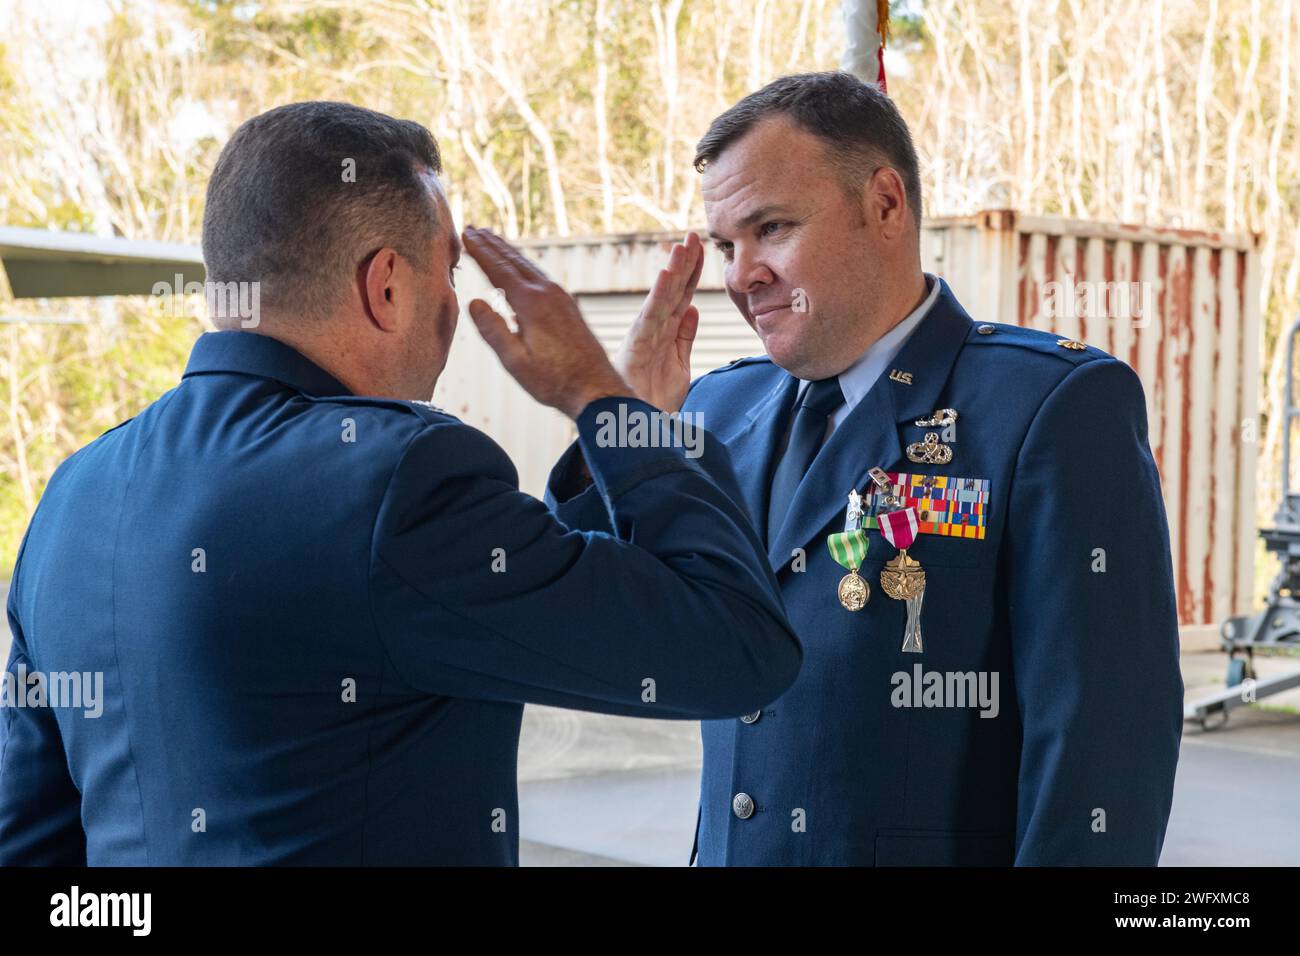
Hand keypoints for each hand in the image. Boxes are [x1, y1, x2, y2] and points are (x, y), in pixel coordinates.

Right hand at [463, 227, 630, 419]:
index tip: (465, 234)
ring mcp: (562, 298)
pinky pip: (541, 277)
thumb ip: (493, 330)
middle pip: (515, 261)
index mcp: (531, 303)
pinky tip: (522, 270)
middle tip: (474, 229)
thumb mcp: (515, 361)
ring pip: (530, 267)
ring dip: (509, 252)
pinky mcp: (569, 307)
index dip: (480, 251)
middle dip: (493, 244)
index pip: (499, 269)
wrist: (596, 388)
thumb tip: (473, 301)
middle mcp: (548, 293)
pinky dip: (525, 266)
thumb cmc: (553, 380)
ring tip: (494, 240)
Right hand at [615, 232, 703, 412]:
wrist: (635, 428)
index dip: (693, 273)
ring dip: (674, 270)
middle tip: (694, 234)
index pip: (682, 297)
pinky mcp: (637, 346)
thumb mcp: (679, 365)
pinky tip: (668, 274)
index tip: (704, 248)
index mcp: (665, 333)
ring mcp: (645, 336)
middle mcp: (654, 330)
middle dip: (685, 263)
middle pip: (674, 291)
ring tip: (683, 245)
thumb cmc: (653, 399)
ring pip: (663, 297)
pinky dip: (659, 293)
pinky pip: (651, 315)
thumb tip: (693, 309)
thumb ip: (685, 337)